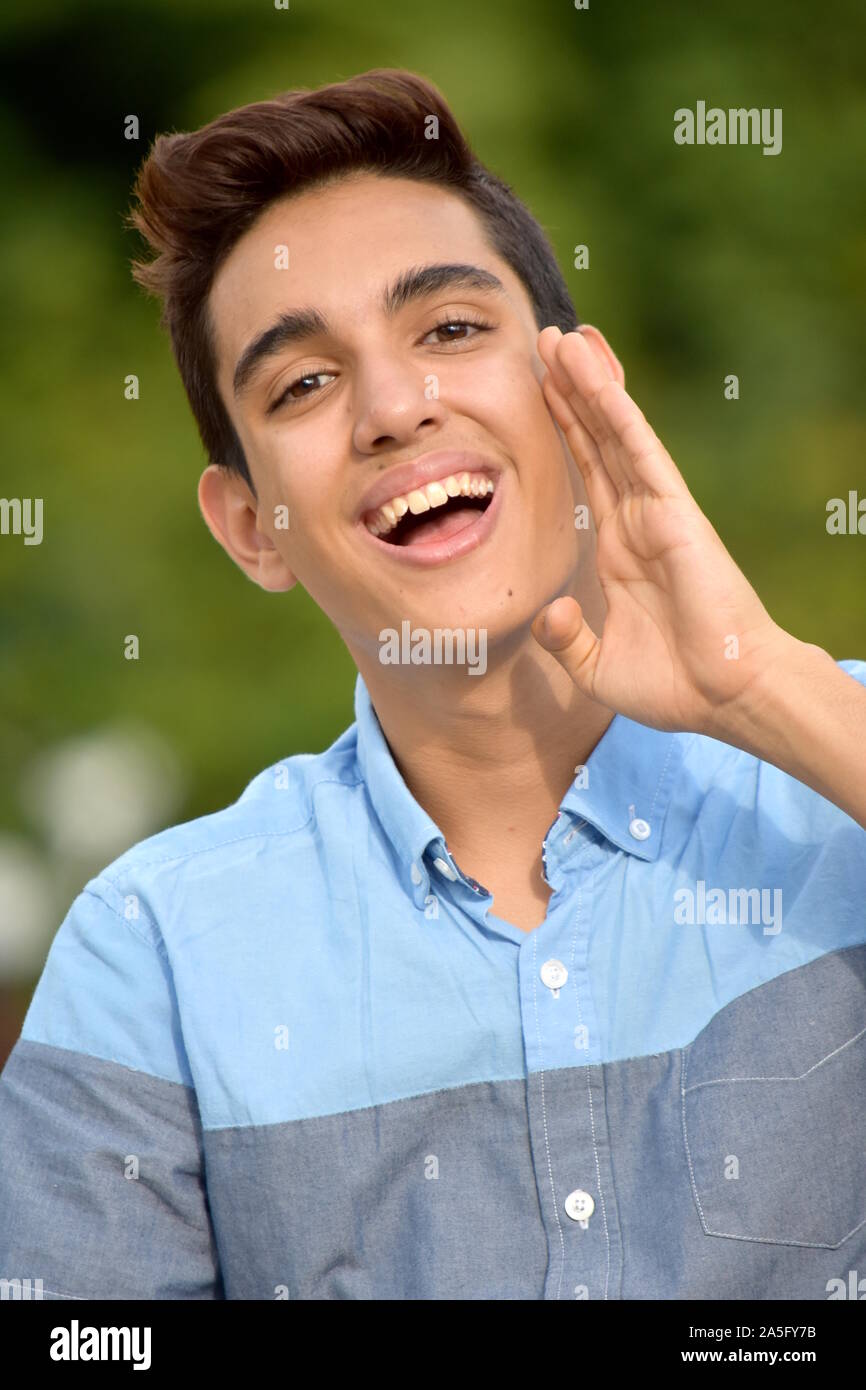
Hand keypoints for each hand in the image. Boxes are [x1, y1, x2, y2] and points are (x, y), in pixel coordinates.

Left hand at [531, 325, 791, 735]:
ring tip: (561, 337)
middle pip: (595, 440)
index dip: (562, 431)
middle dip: (569, 392)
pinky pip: (637, 450)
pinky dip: (614, 408)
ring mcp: (655, 510)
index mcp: (618, 550)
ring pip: (614, 432)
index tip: (538, 390)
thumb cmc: (674, 685)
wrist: (725, 695)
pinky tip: (592, 372)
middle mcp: (636, 520)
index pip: (584, 474)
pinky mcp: (674, 510)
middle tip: (543, 341)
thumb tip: (549, 612)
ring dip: (587, 383)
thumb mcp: (596, 667)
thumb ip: (564, 638)